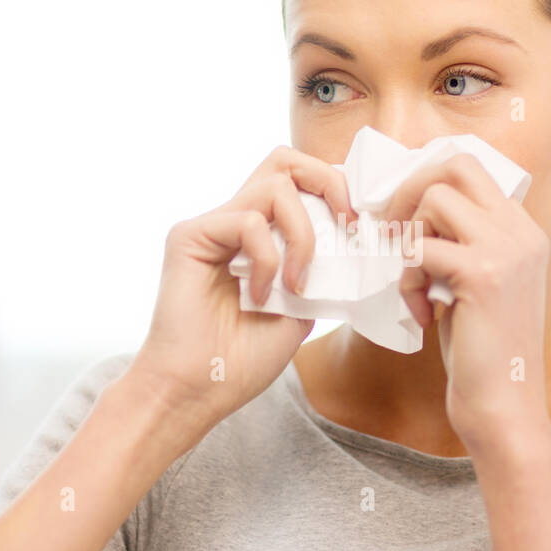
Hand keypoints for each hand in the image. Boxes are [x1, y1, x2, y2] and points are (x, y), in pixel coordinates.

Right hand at [128, 145, 355, 427]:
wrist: (197, 391)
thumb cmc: (243, 358)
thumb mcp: (302, 309)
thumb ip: (320, 268)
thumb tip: (355, 236)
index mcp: (261, 236)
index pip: (301, 182)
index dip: (336, 190)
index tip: (361, 229)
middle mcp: (235, 221)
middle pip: (285, 160)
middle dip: (329, 182)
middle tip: (348, 223)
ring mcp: (212, 225)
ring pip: (275, 184)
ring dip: (302, 234)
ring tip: (296, 284)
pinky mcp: (190, 235)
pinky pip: (249, 221)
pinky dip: (268, 258)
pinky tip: (259, 296)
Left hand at [382, 153, 550, 448]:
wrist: (505, 406)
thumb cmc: (482, 352)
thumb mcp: (476, 285)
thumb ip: (460, 244)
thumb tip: (413, 208)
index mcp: (523, 229)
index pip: (472, 167)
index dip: (426, 181)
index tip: (404, 219)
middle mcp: (521, 230)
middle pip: (456, 165)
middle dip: (411, 191)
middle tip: (396, 235)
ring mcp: (506, 249)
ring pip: (435, 200)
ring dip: (410, 241)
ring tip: (415, 286)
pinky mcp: (483, 275)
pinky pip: (421, 250)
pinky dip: (408, 280)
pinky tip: (422, 315)